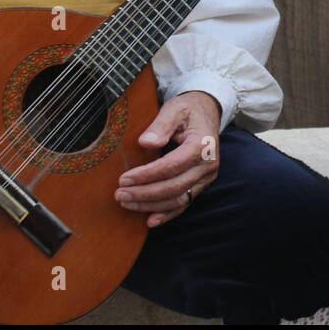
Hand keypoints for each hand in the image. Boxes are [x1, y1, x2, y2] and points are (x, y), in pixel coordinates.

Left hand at [115, 91, 220, 227]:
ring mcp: (206, 177)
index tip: (124, 179)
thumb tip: (145, 143)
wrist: (206, 112)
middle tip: (120, 194)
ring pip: (179, 199)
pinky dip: (167, 214)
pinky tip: (150, 220)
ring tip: (126, 202)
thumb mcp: (175, 109)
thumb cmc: (188, 110)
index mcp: (202, 145)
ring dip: (151, 205)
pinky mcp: (201, 184)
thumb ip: (161, 125)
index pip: (172, 166)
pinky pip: (185, 203)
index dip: (147, 175)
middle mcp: (208, 164)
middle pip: (175, 186)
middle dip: (145, 194)